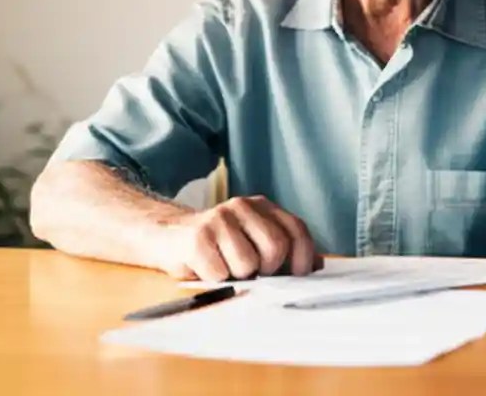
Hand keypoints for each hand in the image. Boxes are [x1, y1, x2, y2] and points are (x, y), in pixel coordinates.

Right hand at [154, 195, 322, 280]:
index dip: (303, 256)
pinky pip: (219, 273)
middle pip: (275, 247)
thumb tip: (318, 265)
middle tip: (253, 273)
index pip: (296, 229)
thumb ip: (285, 251)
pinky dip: (215, 279)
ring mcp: (219, 219)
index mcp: (262, 207)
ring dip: (238, 277)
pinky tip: (206, 268)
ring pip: (247, 264)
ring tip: (225, 268)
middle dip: (268, 271)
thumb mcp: (253, 241)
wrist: (168, 236)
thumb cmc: (218, 246)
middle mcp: (242, 206)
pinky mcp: (197, 237)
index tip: (298, 275)